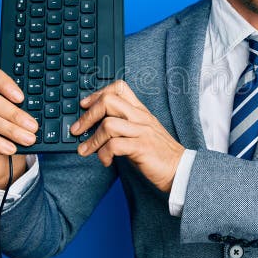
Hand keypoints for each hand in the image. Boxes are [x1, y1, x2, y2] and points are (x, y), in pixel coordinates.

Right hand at [0, 66, 38, 188]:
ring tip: (28, 139)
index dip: (5, 84)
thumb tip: (42, 113)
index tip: (21, 98)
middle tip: (33, 126)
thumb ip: (26, 112)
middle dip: (16, 114)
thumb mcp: (22, 122)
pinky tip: (11, 148)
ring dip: (11, 130)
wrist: (0, 163)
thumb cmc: (12, 137)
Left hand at [70, 80, 184, 192]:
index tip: (85, 105)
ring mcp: (142, 132)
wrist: (180, 169)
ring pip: (108, 124)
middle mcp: (141, 117)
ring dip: (92, 140)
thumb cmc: (158, 153)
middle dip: (87, 116)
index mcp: (140, 111)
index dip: (97, 94)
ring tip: (85, 150)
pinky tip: (105, 161)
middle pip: (108, 101)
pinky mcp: (142, 148)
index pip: (119, 88)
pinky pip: (114, 146)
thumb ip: (124, 124)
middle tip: (77, 130)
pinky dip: (103, 154)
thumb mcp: (142, 131)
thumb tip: (97, 125)